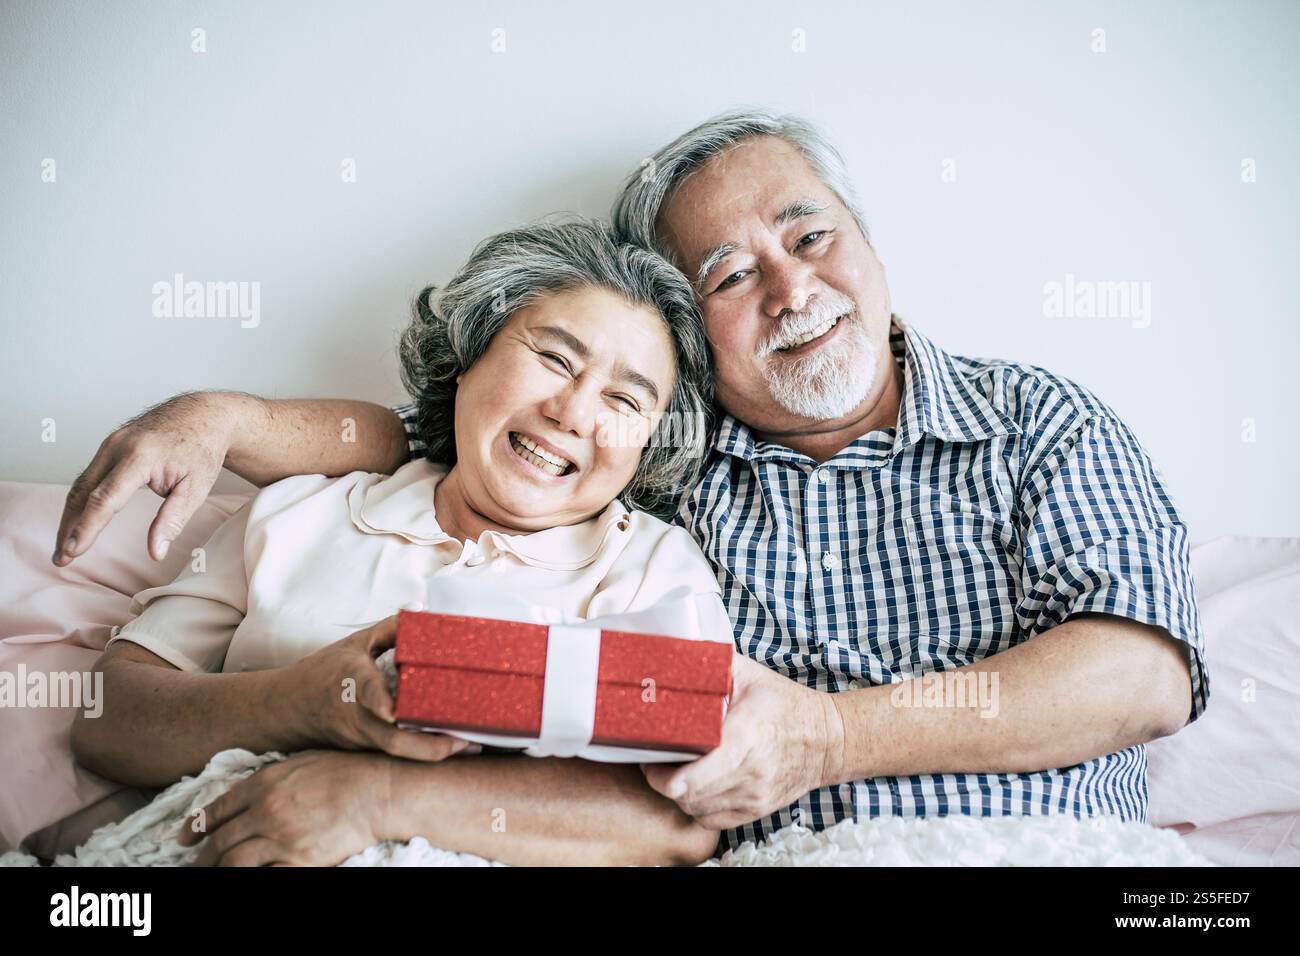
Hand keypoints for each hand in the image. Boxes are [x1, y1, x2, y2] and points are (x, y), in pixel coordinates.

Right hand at [53, 392, 239, 565]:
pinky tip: (77, 520)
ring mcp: (110, 443)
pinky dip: (80, 500)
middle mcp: (117, 447)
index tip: (72, 551)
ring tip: (65, 546)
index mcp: (139, 457)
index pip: (105, 499)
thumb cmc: (201, 452)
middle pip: (83, 493)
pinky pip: (89, 475)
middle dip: (69, 528)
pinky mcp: (109, 445)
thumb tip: (156, 552)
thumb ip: (173, 520)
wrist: (204, 415)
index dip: (87, 527)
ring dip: (70, 516)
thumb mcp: (196, 488)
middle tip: (60, 559)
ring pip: (80, 484)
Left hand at [180, 750, 394, 865]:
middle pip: (221, 841)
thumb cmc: (348, 770)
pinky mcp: (300, 861)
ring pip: (234, 863)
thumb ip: (273, 777)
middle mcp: (266, 811)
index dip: (196, 826)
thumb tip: (253, 791)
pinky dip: (250, 879)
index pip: (218, 809)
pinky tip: (247, 878)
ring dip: (218, 871)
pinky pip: (264, 877)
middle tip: (193, 864)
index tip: (185, 838)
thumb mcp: (304, 761)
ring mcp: (281, 838)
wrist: (379, 791)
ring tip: (212, 875)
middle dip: (202, 856)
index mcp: (265, 784)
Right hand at [279, 615, 475, 762]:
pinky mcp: (362, 750)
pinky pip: (394, 755)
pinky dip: (421, 753)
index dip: (379, 702)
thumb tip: (423, 615)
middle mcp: (356, 716)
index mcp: (351, 681)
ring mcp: (359, 738)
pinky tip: (453, 748)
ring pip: (396, 753)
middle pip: (391, 740)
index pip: (365, 691)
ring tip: (471, 744)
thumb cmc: (321, 673)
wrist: (282, 710)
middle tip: (467, 740)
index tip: (393, 710)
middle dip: (430, 746)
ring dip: (432, 753)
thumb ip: (388, 630)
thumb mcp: (352, 644)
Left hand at [641, 652, 844, 829]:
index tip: (650, 759)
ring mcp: (754, 796)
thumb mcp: (751, 675)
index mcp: (746, 735)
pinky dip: (697, 806)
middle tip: (652, 760)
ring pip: (698, 809)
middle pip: (690, 794)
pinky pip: (712, 820)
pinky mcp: (756, 810)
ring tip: (671, 771)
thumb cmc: (786, 704)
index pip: (698, 774)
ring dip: (678, 794)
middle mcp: (751, 772)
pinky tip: (694, 787)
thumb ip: (714, 664)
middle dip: (662, 780)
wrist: (828, 740)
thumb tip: (676, 653)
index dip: (666, 775)